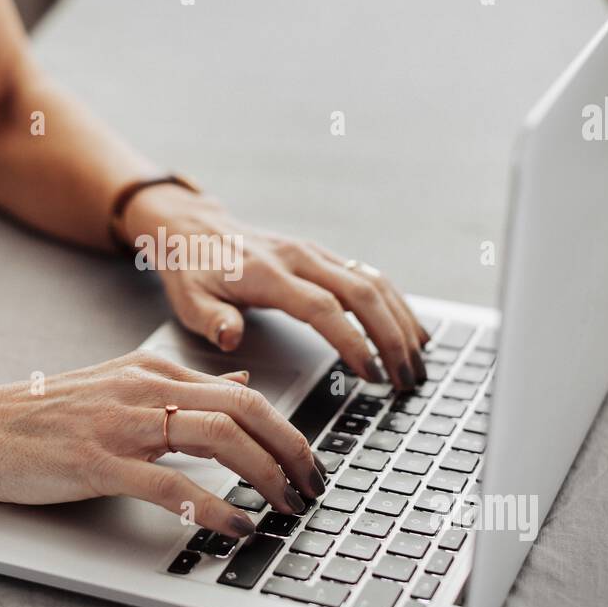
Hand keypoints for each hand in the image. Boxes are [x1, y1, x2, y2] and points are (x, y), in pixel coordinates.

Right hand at [0, 349, 326, 533]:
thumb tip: (241, 379)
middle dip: (292, 452)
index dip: (289, 430)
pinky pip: (170, 484)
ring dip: (265, 477)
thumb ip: (182, 387)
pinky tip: (235, 527)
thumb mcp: (121, 386)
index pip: (244, 392)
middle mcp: (143, 389)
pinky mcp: (96, 462)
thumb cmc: (43, 416)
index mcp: (153, 371)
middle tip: (315, 489)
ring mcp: (120, 425)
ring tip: (286, 509)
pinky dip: (213, 507)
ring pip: (219, 438)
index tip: (310, 464)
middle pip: (245, 410)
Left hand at [122, 185, 428, 389]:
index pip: (322, 309)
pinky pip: (369, 276)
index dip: (352, 342)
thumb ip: (212, 321)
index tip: (371, 374)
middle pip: (361, 293)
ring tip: (418, 360)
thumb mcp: (189, 300)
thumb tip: (231, 337)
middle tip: (407, 378)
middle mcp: (299, 258)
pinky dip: (395, 303)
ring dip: (401, 321)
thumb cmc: (192, 271)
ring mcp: (315, 254)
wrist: (193, 228)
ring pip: (373, 282)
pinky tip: (410, 329)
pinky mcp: (323, 256)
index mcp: (269, 274)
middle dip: (392, 338)